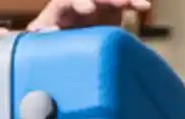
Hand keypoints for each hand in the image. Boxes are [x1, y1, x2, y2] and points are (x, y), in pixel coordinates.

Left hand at [28, 0, 150, 31]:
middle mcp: (78, 3)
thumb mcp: (40, 39)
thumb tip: (51, 30)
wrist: (67, 48)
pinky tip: (144, 5)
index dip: (79, 2)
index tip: (90, 9)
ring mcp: (96, 4)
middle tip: (114, 4)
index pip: (66, 1)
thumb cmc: (48, 42)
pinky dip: (133, 3)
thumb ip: (42, 34)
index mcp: (59, 9)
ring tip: (134, 3)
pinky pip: (123, 3)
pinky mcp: (110, 9)